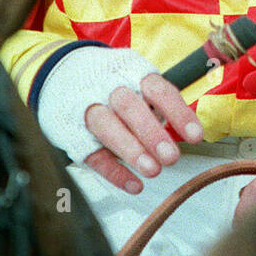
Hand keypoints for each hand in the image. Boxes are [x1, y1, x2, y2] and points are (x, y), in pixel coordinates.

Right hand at [36, 46, 203, 193]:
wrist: (60, 73)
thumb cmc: (111, 83)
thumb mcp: (137, 79)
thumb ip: (159, 104)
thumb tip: (188, 133)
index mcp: (131, 71)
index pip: (158, 90)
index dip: (177, 113)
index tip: (196, 136)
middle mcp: (108, 87)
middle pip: (129, 107)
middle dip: (151, 132)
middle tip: (171, 157)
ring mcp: (87, 108)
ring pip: (106, 127)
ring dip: (131, 150)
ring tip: (153, 170)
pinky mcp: (72, 131)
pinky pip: (91, 152)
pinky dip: (113, 171)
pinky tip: (133, 184)